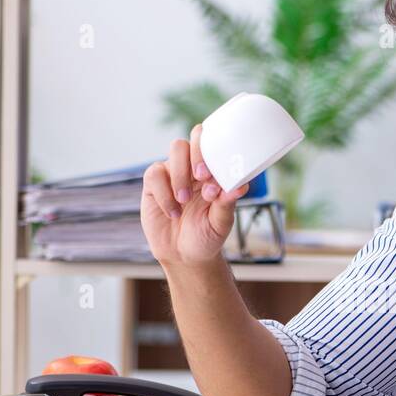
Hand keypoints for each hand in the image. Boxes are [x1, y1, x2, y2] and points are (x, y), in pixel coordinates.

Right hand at [140, 123, 249, 266]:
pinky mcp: (154, 184)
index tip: (214, 175)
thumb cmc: (207, 236)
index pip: (215, 146)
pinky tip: (172, 212)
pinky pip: (155, 174)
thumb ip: (227, 203)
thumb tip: (241, 186)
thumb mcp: (220, 223)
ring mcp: (173, 173)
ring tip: (184, 201)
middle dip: (197, 154)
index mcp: (214, 173)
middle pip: (194, 140)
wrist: (184, 256)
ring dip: (181, 174)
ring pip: (176, 150)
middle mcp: (194, 167)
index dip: (214, 153)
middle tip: (201, 177)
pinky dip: (165, 194)